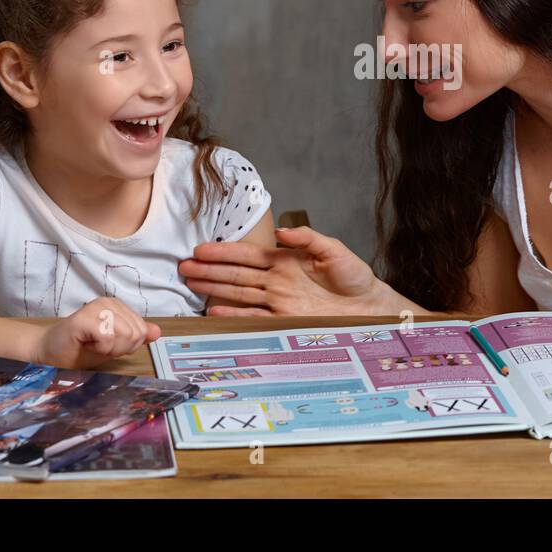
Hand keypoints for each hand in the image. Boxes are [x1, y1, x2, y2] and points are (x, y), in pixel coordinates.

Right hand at [33, 297, 160, 367]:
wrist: (49, 351)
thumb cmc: (81, 349)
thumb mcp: (115, 345)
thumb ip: (136, 337)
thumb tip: (157, 331)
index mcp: (118, 306)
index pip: (142, 330)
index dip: (127, 346)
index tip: (107, 345)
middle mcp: (109, 302)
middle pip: (136, 333)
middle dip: (119, 348)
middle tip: (98, 346)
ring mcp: (97, 307)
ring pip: (125, 335)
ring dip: (109, 349)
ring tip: (93, 344)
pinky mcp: (85, 317)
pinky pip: (108, 338)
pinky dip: (100, 349)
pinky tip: (86, 344)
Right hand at [180, 225, 399, 315]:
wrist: (368, 306)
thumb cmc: (354, 277)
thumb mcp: (334, 251)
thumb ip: (308, 239)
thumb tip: (282, 231)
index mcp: (285, 261)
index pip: (248, 254)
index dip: (225, 251)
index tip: (201, 249)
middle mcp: (276, 280)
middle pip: (236, 274)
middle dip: (210, 269)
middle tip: (184, 266)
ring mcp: (278, 301)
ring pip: (239, 293)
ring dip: (215, 288)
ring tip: (191, 282)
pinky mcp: (284, 320)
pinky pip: (254, 317)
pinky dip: (234, 314)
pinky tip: (215, 310)